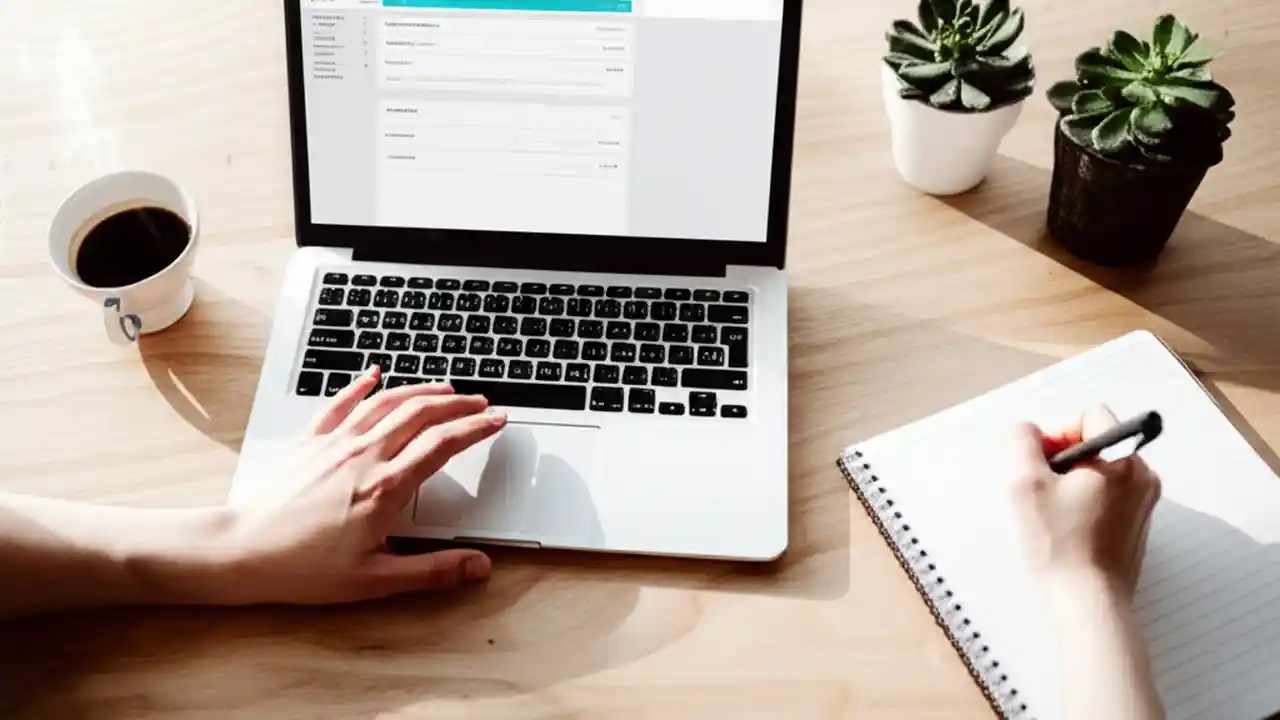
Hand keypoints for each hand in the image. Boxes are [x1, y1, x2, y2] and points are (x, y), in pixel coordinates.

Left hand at [224, 367, 506, 604]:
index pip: (443, 444)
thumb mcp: (375, 579)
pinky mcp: (309, 442)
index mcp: (385, 487)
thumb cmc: (302, 569)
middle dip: (458, 404)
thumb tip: (478, 565)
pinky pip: (339, 403)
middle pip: (421, 413)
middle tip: (481, 403)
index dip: (475, 429)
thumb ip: (432, 570)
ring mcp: (334, 444)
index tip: (497, 421)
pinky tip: (373, 374)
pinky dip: (360, 385)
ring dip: (420, 390)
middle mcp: (363, 455)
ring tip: (445, 388)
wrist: (242, 551)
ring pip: (386, 402)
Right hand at [1006, 405, 1161, 598]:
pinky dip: (1086, 503)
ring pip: (1100, 471)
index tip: (1043, 466)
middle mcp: (1143, 476)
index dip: (1058, 434)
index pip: (1089, 416)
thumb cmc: (1060, 545)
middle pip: (1095, 444)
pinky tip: (1069, 530)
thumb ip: (1021, 442)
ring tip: (1054, 514)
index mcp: (1123, 458)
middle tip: (1043, 492)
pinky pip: (1109, 496)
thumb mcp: (1025, 484)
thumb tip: (1028, 432)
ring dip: (1073, 482)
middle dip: (1064, 461)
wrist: (1090, 602)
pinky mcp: (1137, 525)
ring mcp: (1144, 502)